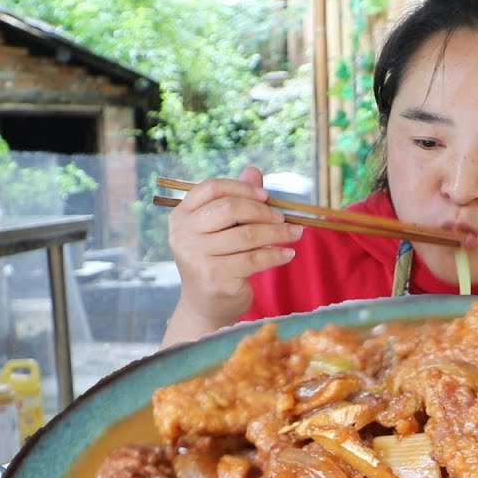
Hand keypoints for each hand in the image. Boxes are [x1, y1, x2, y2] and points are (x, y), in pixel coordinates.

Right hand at [162, 167, 302, 345]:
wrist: (207, 305)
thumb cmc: (217, 262)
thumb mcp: (222, 230)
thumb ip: (236, 201)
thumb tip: (254, 171)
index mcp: (181, 216)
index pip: (211, 188)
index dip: (242, 188)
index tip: (267, 197)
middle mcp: (183, 235)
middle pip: (231, 209)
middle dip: (264, 212)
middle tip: (284, 219)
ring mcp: (196, 257)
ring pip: (247, 235)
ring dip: (278, 233)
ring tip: (295, 234)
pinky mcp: (215, 278)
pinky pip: (254, 258)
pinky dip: (276, 254)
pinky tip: (288, 254)